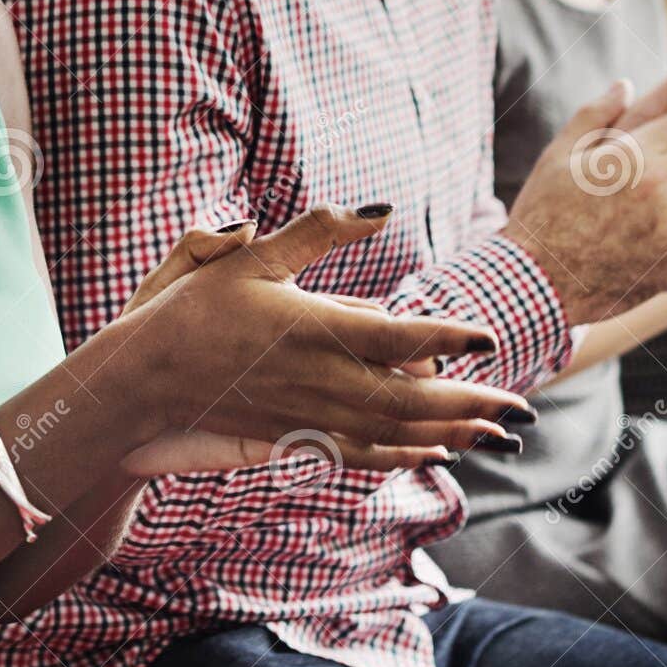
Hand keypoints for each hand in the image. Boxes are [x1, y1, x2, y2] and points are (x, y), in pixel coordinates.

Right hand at [111, 205, 532, 474]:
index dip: (452, 338)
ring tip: (497, 434)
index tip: (491, 337)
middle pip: (416, 398)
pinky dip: (406, 456)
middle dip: (475, 404)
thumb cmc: (193, 310)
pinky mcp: (296, 438)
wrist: (143, 381)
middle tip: (522, 409)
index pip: (403, 336)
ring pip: (397, 432)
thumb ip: (318, 232)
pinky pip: (364, 454)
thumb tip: (378, 209)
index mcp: (316, 328)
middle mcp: (322, 379)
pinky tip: (435, 454)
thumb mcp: (251, 255)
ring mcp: (311, 416)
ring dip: (453, 434)